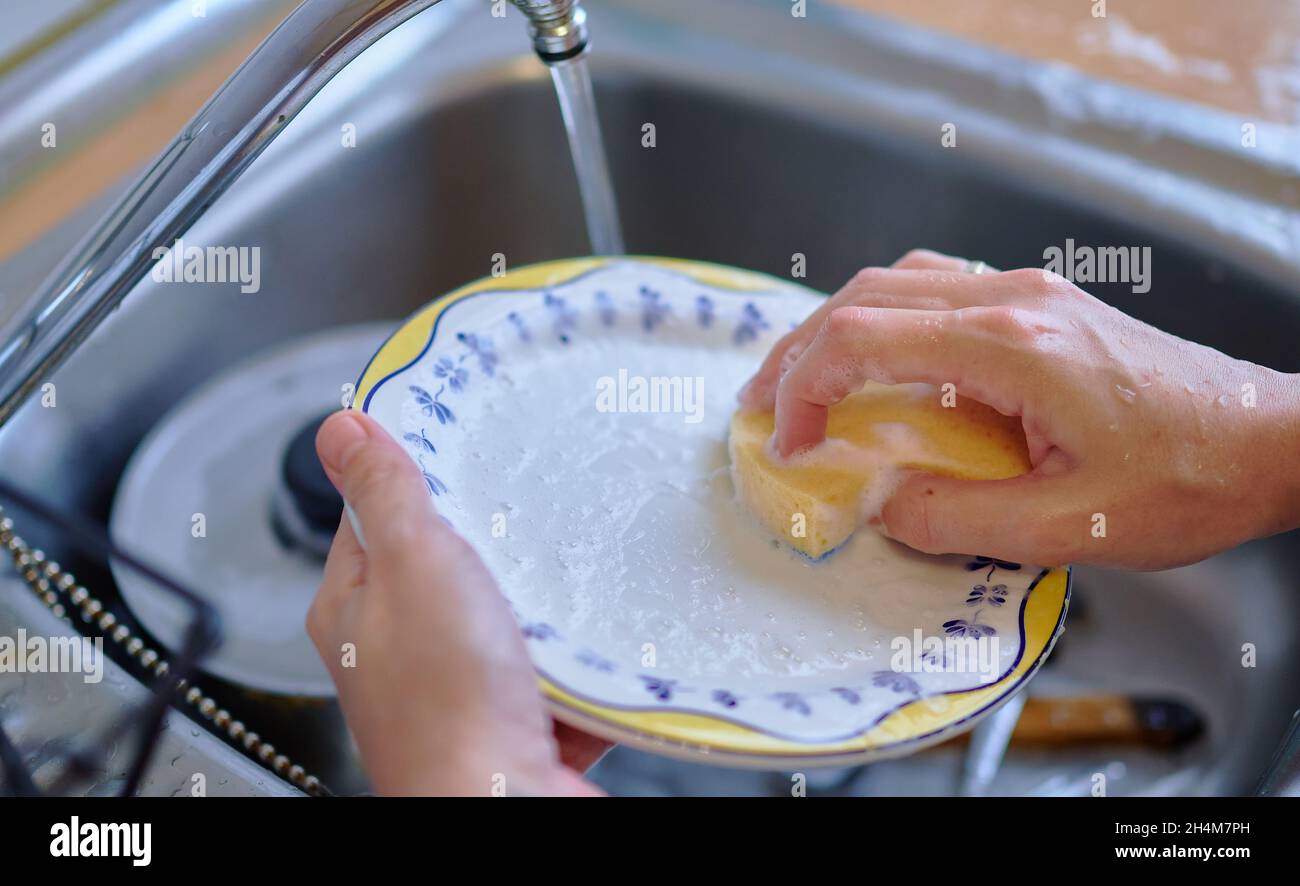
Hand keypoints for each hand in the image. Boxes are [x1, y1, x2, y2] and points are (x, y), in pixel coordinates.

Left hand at [308, 410, 607, 794]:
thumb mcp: (413, 564)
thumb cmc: (446, 705)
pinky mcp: (515, 715)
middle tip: (527, 506)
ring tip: (562, 582)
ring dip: (542, 603)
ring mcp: (460, 685)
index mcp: (356, 605)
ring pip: (509, 613)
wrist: (506, 806)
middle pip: (449, 561)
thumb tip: (341, 428)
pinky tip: (586, 645)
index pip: (374, 513)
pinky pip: (553, 665)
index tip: (457, 431)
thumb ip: (385, 493)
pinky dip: (575, 657)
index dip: (413, 472)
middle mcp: (401, 647)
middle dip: (495, 540)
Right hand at [740, 250, 1299, 569]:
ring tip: (804, 382)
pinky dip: (886, 320)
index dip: (802, 386)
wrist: (1270, 437)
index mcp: (1010, 347)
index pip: (863, 337)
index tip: (787, 443)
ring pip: (898, 281)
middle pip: (865, 294)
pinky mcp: (1043, 304)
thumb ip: (956, 519)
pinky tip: (883, 364)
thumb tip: (879, 505)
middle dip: (798, 350)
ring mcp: (1028, 292)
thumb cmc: (1187, 480)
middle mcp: (1011, 299)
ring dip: (838, 327)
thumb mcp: (1067, 527)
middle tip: (761, 406)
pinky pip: (938, 289)